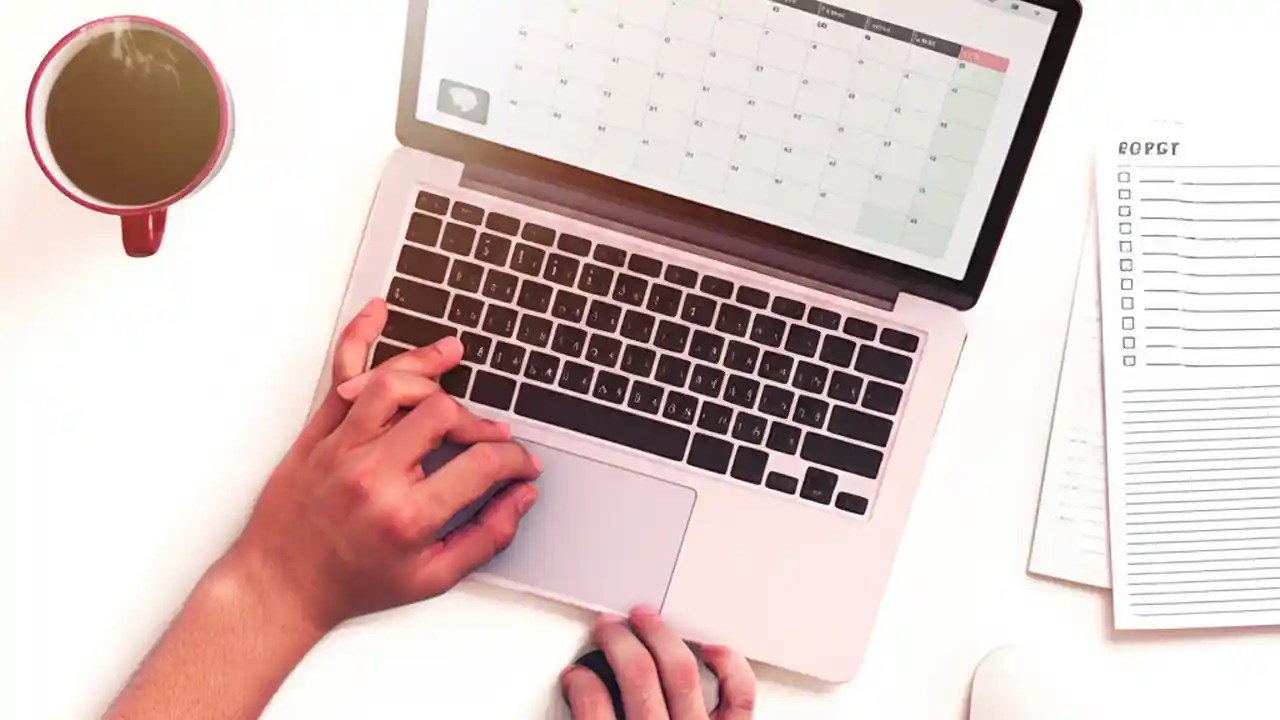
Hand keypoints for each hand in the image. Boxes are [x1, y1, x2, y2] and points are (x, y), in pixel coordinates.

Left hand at [223, 298, 541, 632]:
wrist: (279, 586)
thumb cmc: (351, 583)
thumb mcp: (431, 579)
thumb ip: (486, 538)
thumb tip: (520, 498)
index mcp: (406, 516)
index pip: (481, 464)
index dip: (516, 460)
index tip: (522, 465)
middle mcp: (373, 475)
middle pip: (442, 414)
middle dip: (478, 421)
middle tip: (489, 435)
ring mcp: (341, 448)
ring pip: (394, 384)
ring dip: (429, 367)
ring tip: (453, 358)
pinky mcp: (317, 434)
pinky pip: (340, 375)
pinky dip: (359, 339)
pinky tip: (378, 314)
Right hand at [562, 609, 756, 719]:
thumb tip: (583, 696)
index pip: (594, 709)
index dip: (580, 684)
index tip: (575, 673)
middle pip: (639, 675)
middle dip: (619, 641)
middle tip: (607, 626)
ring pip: (682, 672)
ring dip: (660, 637)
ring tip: (644, 618)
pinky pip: (738, 695)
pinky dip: (728, 666)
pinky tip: (710, 648)